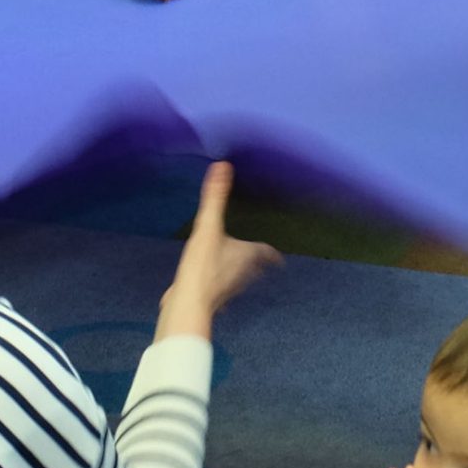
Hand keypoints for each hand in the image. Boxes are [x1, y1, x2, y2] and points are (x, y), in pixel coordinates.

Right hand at [155, 162, 279, 342]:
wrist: (188, 302)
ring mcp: (228, 288)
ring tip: (237, 266)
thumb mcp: (208, 226)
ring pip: (240, 279)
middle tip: (260, 258)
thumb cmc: (203, 265)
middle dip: (257, 262)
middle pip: (256, 268)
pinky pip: (220, 289)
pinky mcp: (212, 298)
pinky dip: (220, 283)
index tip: (278, 257)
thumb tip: (223, 165)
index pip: (266, 253)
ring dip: (240, 272)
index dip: (271, 253)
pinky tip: (211, 282)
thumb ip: (215, 198)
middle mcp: (242, 274)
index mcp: (247, 256)